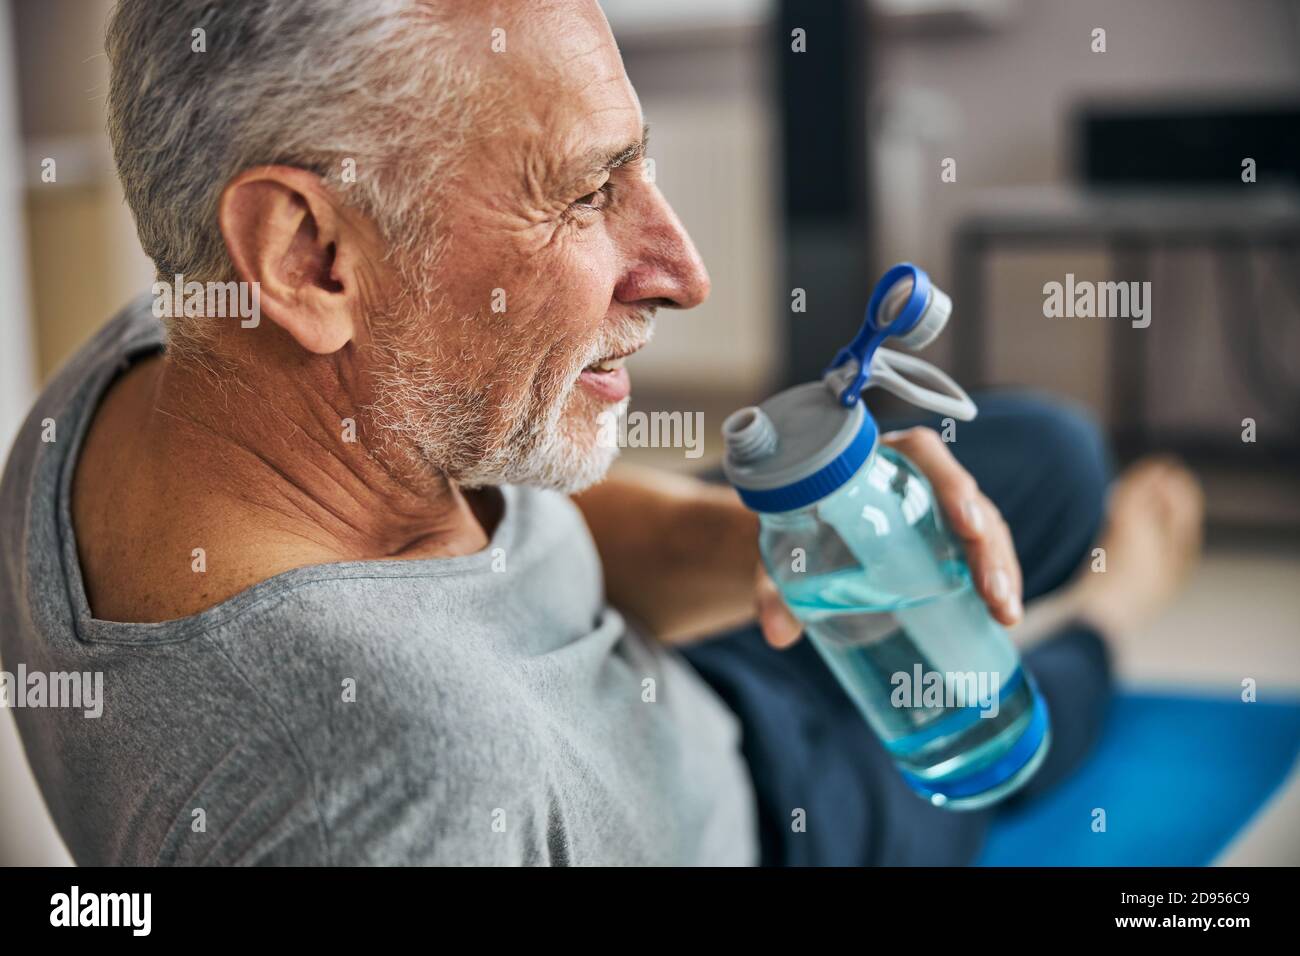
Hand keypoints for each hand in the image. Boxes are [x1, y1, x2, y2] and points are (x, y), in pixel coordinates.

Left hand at [755, 426, 1023, 648]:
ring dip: (1000, 568)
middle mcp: (912, 478)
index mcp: (873, 461)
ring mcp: (933, 509)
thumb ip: (772, 589)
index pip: (921, 452)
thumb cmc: (788, 535)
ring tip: (1005, 614)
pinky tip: (1004, 616)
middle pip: (964, 496)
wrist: (794, 544)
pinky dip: (996, 581)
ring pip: (982, 527)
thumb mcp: (775, 555)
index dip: (949, 479)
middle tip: (992, 591)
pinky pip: (980, 553)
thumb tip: (776, 634)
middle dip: (985, 544)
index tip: (963, 520)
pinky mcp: (945, 541)